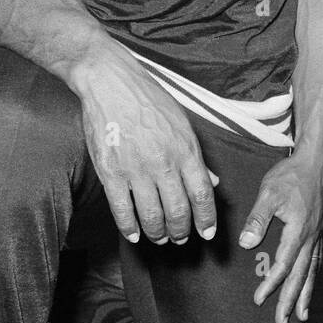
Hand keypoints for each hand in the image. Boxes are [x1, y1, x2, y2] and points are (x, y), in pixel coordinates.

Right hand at [74, 52, 219, 245]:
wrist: (112, 83)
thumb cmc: (150, 99)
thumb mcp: (183, 123)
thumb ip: (197, 156)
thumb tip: (212, 181)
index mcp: (185, 150)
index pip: (202, 195)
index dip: (207, 219)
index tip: (208, 233)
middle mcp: (163, 163)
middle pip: (178, 211)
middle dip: (182, 231)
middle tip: (181, 238)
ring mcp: (136, 169)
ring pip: (152, 216)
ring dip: (158, 233)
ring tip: (161, 238)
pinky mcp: (110, 172)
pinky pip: (122, 210)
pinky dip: (129, 228)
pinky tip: (134, 235)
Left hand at [239, 155, 322, 322]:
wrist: (317, 159)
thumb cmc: (292, 174)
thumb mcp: (269, 192)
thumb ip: (258, 219)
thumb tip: (247, 244)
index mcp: (298, 230)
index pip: (284, 264)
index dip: (271, 284)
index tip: (259, 299)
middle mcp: (310, 236)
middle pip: (301, 275)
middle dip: (291, 301)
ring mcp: (317, 234)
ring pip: (311, 271)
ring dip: (305, 294)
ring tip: (302, 316)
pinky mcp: (318, 229)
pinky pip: (317, 260)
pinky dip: (313, 277)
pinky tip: (310, 283)